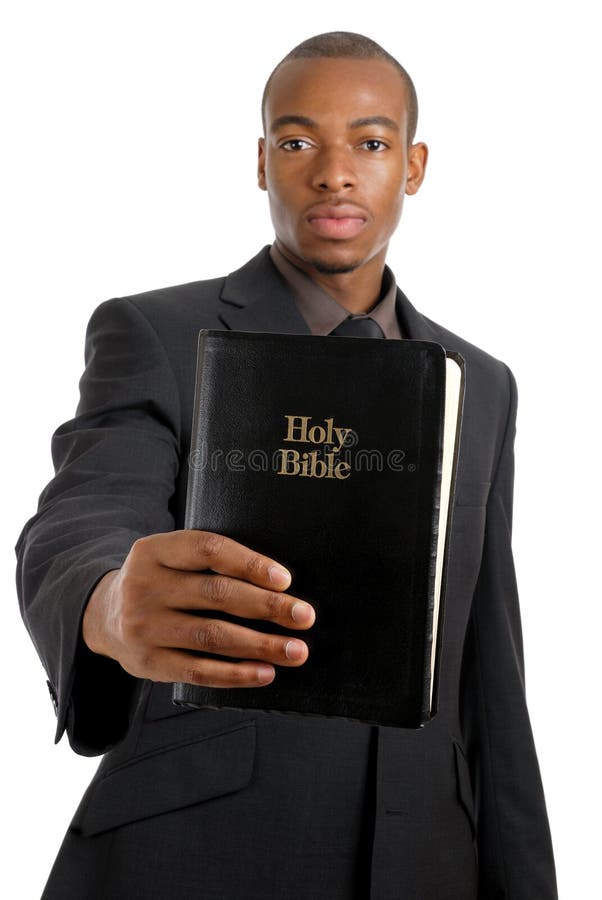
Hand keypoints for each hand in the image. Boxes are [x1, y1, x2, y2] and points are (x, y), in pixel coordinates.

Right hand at [82, 529, 314, 687]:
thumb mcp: (171, 558)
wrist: (104, 617)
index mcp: (154, 551)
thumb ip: (211, 562)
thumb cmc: (161, 582)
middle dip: (267, 607)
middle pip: (216, 594)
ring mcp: (144, 627)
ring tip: (296, 650)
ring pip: (212, 636)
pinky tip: (266, 672)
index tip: (285, 579)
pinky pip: (198, 671)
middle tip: (304, 616)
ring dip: (261, 645)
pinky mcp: (148, 663)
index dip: (249, 563)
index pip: (208, 550)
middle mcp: (144, 586)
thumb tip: (279, 582)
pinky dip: (236, 674)